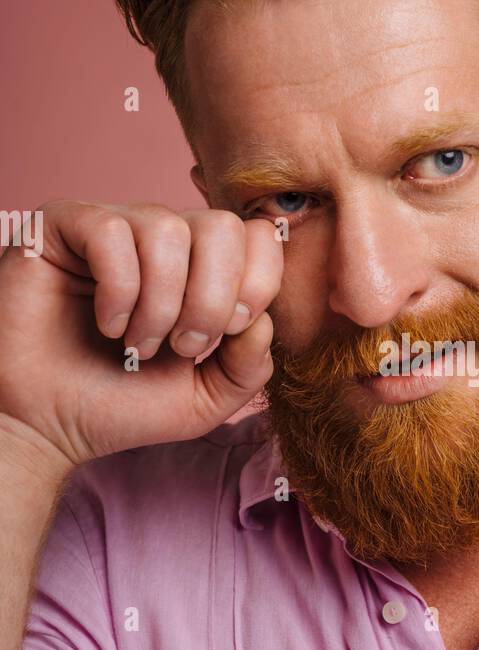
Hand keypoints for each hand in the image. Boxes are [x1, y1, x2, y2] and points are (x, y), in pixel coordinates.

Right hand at [0, 201, 282, 467]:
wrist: (46, 424)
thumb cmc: (120, 405)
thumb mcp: (205, 400)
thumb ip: (250, 367)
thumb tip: (262, 322)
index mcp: (202, 265)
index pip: (257, 236)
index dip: (257, 284)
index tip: (226, 335)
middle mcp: (161, 237)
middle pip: (222, 225)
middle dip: (212, 297)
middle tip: (183, 346)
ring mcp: (113, 226)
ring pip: (168, 228)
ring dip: (160, 303)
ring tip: (137, 344)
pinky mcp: (62, 226)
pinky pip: (112, 232)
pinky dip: (119, 290)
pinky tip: (107, 324)